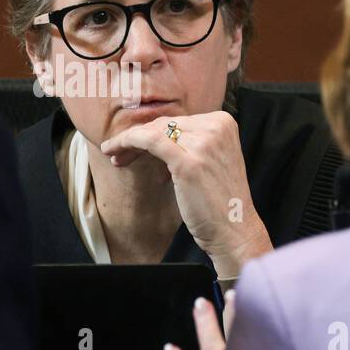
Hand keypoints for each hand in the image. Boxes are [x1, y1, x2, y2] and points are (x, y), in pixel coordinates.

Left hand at [99, 111, 270, 276]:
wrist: (235, 229)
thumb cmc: (219, 200)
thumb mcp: (212, 159)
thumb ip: (191, 142)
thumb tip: (154, 134)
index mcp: (223, 122)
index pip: (177, 120)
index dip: (151, 131)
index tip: (134, 146)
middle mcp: (216, 127)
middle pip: (164, 124)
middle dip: (137, 137)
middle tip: (118, 152)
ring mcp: (204, 143)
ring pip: (152, 131)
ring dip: (127, 142)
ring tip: (114, 155)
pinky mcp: (188, 161)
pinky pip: (149, 141)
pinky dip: (128, 142)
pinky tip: (114, 152)